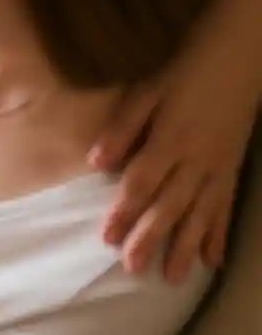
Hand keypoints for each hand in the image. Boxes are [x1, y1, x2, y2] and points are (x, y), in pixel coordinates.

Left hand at [91, 14, 257, 282]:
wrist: (238, 56)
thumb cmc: (184, 72)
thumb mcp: (146, 92)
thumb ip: (122, 129)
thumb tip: (96, 162)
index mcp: (169, 140)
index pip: (142, 184)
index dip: (123, 212)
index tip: (106, 238)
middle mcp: (195, 160)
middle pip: (169, 206)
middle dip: (151, 239)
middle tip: (134, 270)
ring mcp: (217, 168)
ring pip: (200, 214)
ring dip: (185, 247)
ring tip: (173, 278)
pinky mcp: (232, 170)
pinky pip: (225, 208)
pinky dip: (219, 236)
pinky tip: (213, 262)